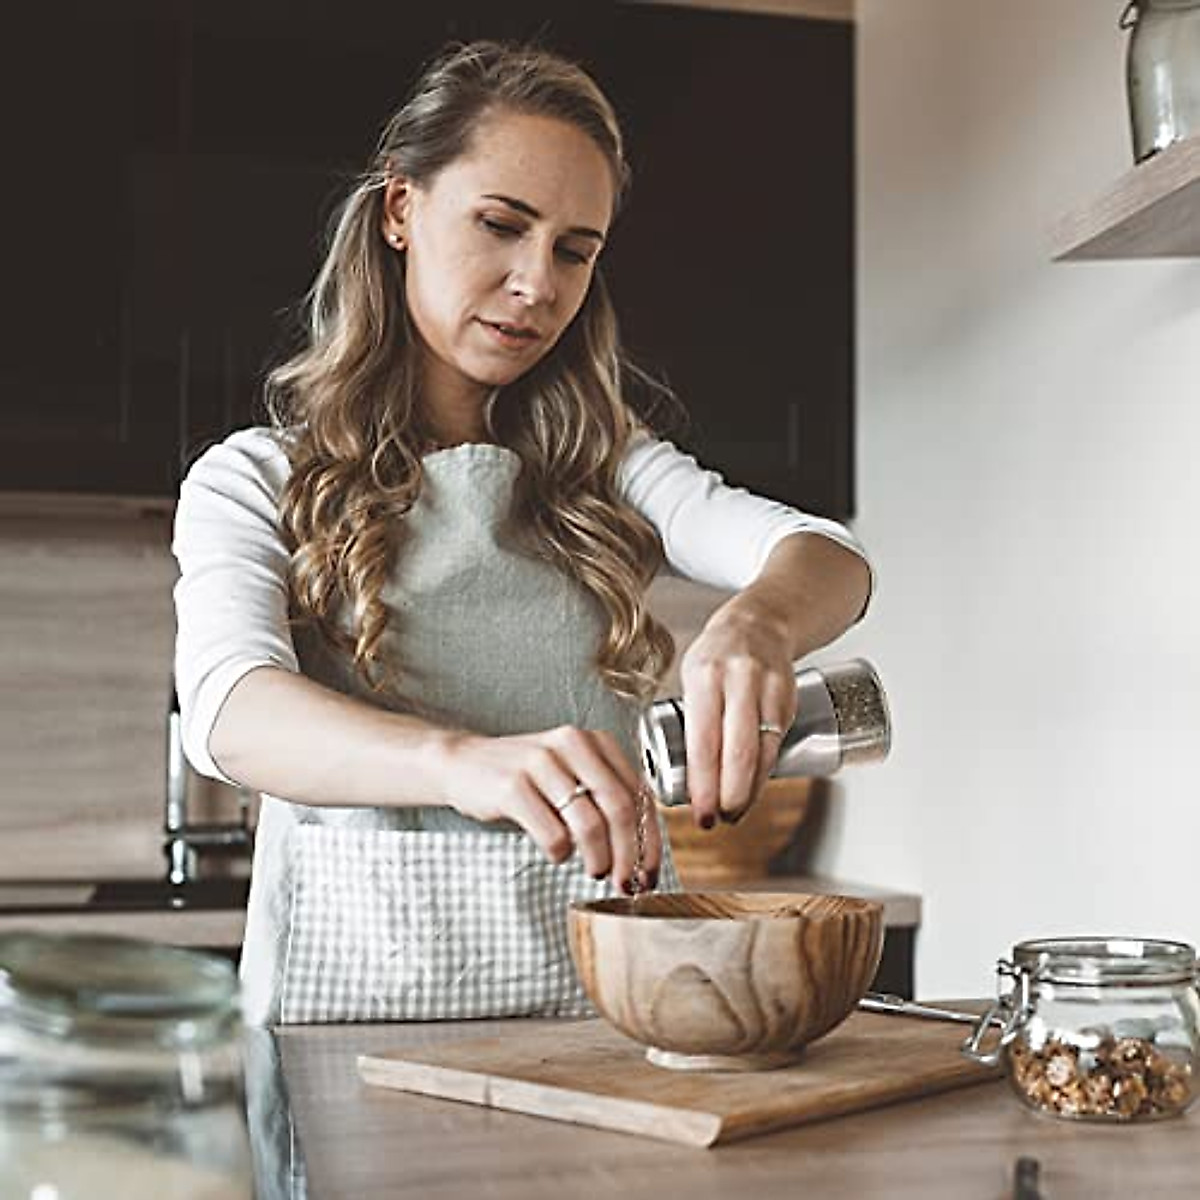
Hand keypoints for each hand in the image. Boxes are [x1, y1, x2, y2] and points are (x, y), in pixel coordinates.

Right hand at [436, 725, 660, 892]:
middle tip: (626, 883)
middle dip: (629, 855)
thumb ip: (606, 797)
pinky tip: (557, 853)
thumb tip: (643, 853)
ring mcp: (541, 763)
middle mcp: (572, 744)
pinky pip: (552, 835)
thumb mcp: (572, 773)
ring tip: (594, 871)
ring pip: (590, 824)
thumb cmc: (527, 778)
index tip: (649, 872)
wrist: (463, 762)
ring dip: (598, 859)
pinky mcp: (512, 786)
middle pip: (619, 809)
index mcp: (595, 741)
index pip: (639, 794)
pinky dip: (561, 854)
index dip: (650, 839)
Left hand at [678, 601, 796, 826]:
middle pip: (738, 751)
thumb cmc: (716, 659)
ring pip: (763, 751)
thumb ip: (690, 723)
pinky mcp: (789, 697)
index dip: (703, 784)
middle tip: (719, 819)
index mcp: (704, 677)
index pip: (703, 741)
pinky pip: (777, 743)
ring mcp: (768, 688)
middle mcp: (738, 680)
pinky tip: (754, 788)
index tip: (700, 813)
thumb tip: (680, 779)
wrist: (759, 624)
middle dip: (730, 794)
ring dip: (750, 790)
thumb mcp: (692, 679)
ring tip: (735, 812)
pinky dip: (765, 772)